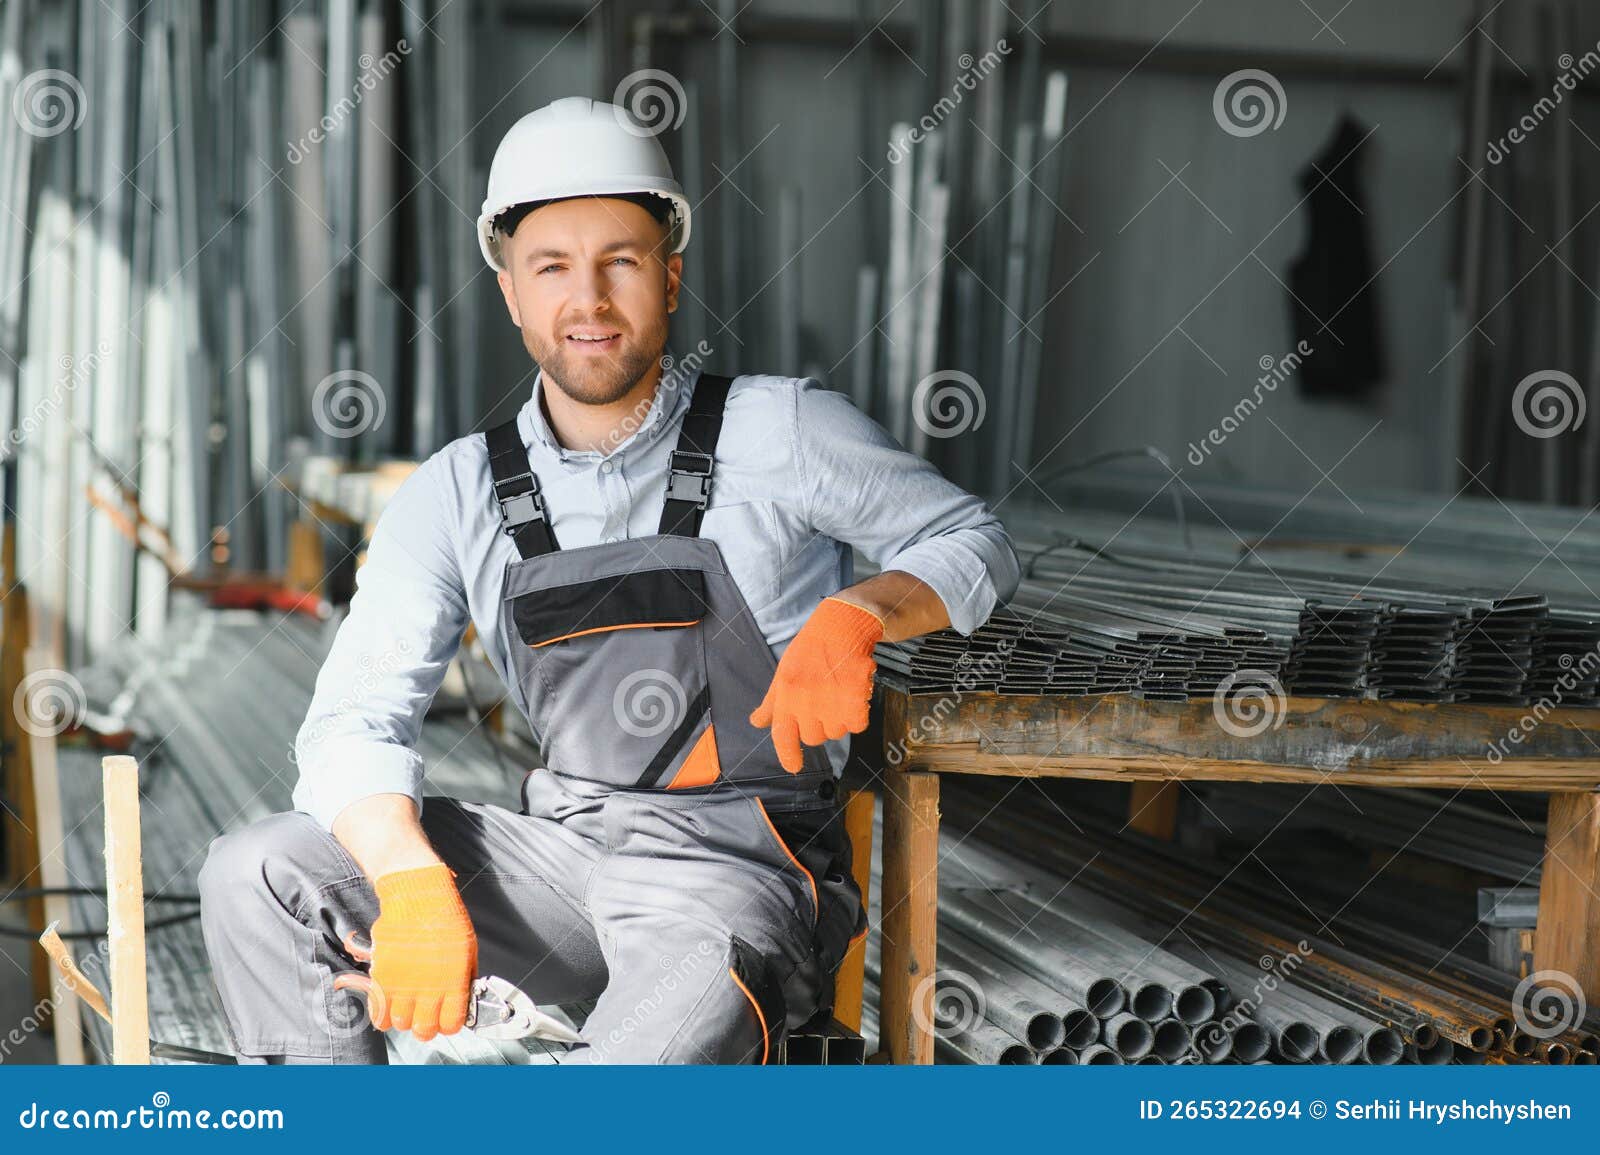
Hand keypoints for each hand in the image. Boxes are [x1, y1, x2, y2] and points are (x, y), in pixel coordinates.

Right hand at [366, 864, 477, 1041]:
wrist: (418, 897)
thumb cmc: (446, 918)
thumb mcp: (468, 949)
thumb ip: (464, 978)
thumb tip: (462, 999)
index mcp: (454, 981)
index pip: (452, 1024)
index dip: (449, 1024)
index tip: (446, 1018)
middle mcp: (429, 988)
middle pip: (424, 1030)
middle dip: (425, 1028)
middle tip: (424, 1017)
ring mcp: (403, 985)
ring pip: (400, 1024)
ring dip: (403, 1018)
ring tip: (407, 1005)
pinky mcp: (381, 977)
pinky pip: (377, 1011)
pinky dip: (382, 1013)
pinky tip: (389, 1003)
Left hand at [749, 596, 884, 772]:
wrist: (842, 627)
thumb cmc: (810, 649)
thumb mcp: (783, 673)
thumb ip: (771, 703)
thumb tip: (757, 722)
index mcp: (786, 697)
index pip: (782, 736)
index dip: (788, 756)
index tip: (794, 767)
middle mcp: (806, 704)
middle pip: (814, 738)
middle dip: (819, 725)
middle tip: (824, 700)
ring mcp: (831, 705)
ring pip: (836, 733)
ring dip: (839, 719)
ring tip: (838, 692)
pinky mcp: (855, 703)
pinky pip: (857, 725)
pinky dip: (858, 714)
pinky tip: (854, 693)